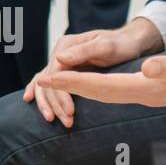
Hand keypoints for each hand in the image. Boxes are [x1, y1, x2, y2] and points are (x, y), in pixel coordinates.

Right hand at [23, 18, 163, 125]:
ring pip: (47, 84)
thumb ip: (82, 51)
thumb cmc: (120, 44)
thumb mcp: (104, 46)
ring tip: (56, 120)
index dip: (60, 93)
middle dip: (55, 103)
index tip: (70, 111)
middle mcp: (60, 53)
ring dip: (49, 103)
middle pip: (48, 81)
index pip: (55, 73)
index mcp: (66, 45)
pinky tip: (36, 105)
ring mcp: (62, 62)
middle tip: (67, 121)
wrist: (128, 43)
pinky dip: (44, 95)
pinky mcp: (67, 71)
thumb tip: (59, 58)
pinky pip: (51, 84)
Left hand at [37, 44, 165, 107]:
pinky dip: (97, 88)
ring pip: (106, 93)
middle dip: (70, 86)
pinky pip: (116, 92)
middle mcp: (145, 93)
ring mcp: (148, 94)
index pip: (104, 86)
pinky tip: (89, 85)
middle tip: (41, 81)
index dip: (75, 81)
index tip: (50, 76)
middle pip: (99, 92)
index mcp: (150, 87)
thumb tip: (148, 68)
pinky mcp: (152, 91)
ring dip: (81, 88)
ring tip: (57, 82)